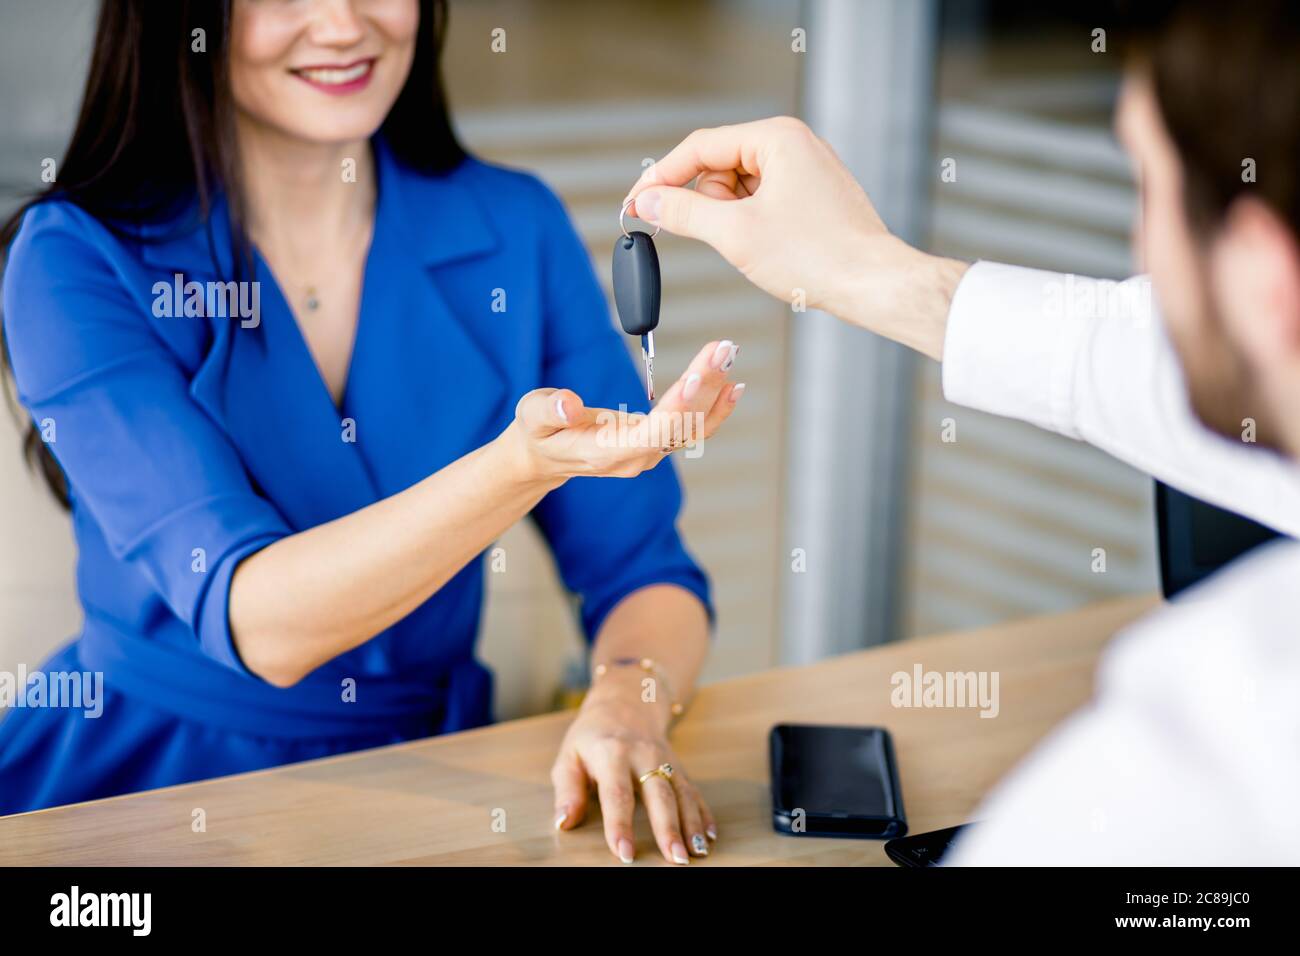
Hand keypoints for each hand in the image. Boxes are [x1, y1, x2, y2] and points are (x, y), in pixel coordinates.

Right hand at [506, 339, 743, 483]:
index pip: (652, 432)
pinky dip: (714, 407)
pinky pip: (692, 429)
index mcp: (605, 453)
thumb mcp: (531, 417)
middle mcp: (635, 458)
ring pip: (692, 427)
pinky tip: (732, 386)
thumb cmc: (539, 433)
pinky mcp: (657, 443)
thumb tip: (569, 404)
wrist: (546, 456)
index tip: (696, 375)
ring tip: (729, 356)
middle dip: (705, 385)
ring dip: (714, 391)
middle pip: (680, 425)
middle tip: (723, 350)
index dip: (677, 406)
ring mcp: (649, 454)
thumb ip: (547, 411)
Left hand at [551, 665, 715, 863]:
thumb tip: (564, 822)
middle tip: (676, 859)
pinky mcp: (678, 766)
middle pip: (659, 794)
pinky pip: (694, 790)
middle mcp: (644, 756)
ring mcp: (665, 760)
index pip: (617, 794)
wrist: (626, 701)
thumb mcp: (569, 756)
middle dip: (668, 828)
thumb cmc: (591, 737)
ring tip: (697, 853)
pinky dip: (704, 813)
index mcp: (612, 753)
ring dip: (692, 824)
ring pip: (682, 794)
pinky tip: (709, 835)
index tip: (624, 853)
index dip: (620, 825)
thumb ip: (567, 791)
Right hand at [623, 116, 967, 359]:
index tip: (635, 204)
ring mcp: (806, 169)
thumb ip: (684, 212)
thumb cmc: (816, 256)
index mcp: (776, 137)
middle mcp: (794, 143)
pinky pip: (763, 203)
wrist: (872, 284)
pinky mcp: (813, 195)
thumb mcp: (735, 234)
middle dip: (709, 206)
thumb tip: (649, 201)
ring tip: (758, 248)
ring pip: (740, 189)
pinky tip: (771, 250)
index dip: (661, 177)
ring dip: (732, 220)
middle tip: (723, 238)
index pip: (700, 147)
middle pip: (719, 167)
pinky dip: (753, 226)